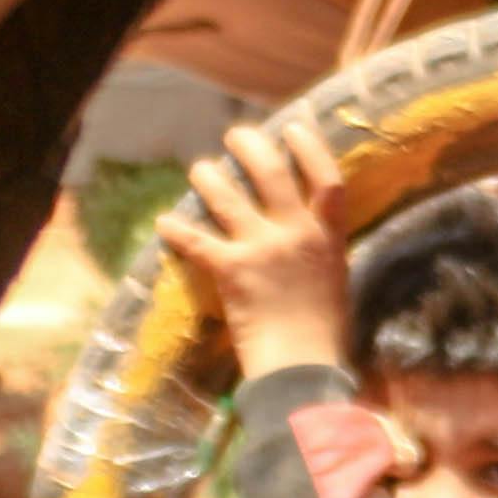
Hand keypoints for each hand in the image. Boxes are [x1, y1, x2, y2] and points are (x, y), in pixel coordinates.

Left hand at [156, 117, 355, 382]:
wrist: (303, 369)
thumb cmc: (324, 337)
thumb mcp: (334, 284)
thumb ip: (320, 255)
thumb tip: (308, 242)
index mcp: (328, 238)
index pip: (326, 178)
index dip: (310, 148)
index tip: (294, 128)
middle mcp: (296, 234)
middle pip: (271, 172)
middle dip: (250, 146)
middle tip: (234, 136)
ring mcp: (262, 249)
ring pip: (227, 196)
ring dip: (209, 176)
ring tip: (200, 169)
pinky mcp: (231, 270)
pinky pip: (196, 240)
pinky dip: (176, 230)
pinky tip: (163, 223)